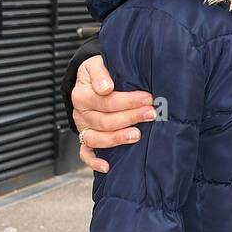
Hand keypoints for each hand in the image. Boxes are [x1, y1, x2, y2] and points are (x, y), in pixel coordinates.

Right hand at [72, 54, 154, 172]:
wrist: (91, 78)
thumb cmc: (99, 71)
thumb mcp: (96, 64)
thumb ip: (100, 73)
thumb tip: (105, 87)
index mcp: (82, 94)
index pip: (106, 100)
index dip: (128, 101)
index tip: (147, 98)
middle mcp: (81, 113)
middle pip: (105, 120)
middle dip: (130, 117)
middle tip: (151, 114)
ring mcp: (83, 128)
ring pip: (97, 138)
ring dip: (118, 138)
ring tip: (137, 135)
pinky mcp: (85, 139)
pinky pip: (86, 154)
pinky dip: (94, 162)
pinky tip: (107, 167)